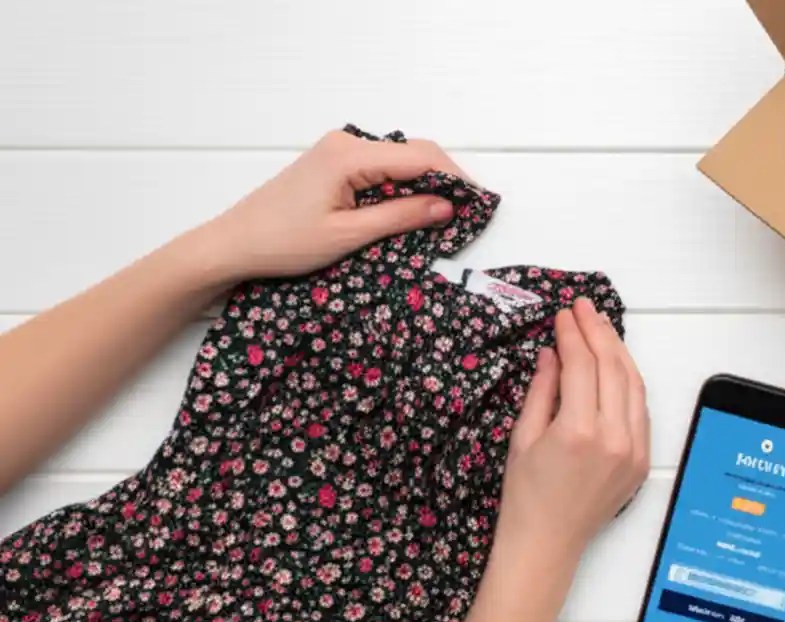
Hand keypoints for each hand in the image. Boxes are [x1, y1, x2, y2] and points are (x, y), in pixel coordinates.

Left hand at [176, 130, 468, 284]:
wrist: (234, 243)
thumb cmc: (284, 242)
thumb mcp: (349, 235)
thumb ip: (401, 216)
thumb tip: (447, 206)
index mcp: (350, 156)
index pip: (420, 157)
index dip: (454, 178)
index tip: (479, 203)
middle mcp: (346, 143)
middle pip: (412, 153)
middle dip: (443, 179)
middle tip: (465, 213)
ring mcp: (338, 151)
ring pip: (398, 161)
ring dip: (422, 184)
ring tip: (441, 216)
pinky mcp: (333, 163)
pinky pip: (380, 168)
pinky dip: (401, 186)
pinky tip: (409, 210)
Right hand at [500, 298, 650, 559]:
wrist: (547, 543)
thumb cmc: (525, 494)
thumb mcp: (523, 436)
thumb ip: (543, 389)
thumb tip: (555, 351)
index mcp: (579, 431)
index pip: (582, 365)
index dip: (573, 334)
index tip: (563, 314)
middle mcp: (614, 438)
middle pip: (613, 368)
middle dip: (598, 332)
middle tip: (584, 308)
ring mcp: (633, 451)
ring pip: (634, 385)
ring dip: (618, 352)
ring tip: (600, 328)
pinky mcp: (641, 461)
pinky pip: (640, 410)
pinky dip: (629, 382)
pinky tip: (615, 365)